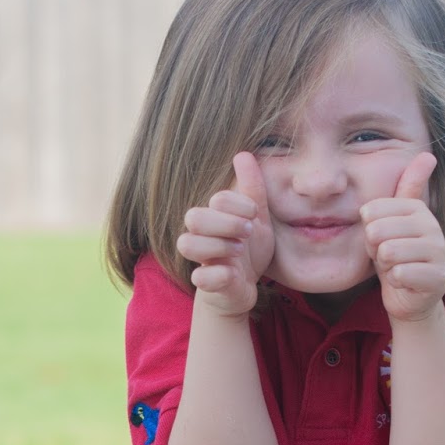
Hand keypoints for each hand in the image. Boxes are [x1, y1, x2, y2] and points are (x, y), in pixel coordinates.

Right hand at [177, 152, 274, 318]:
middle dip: (226, 222)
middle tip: (248, 231)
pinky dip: (218, 274)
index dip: (237, 203)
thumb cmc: (248, 253)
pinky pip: (200, 279)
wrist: (245, 290)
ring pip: (186, 244)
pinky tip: (234, 273)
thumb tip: (243, 154)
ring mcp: (201, 261)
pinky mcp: (207, 286)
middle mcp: (202, 236)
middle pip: (194, 217)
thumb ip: (253, 190)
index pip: (216, 200)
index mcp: (214, 218)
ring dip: (217, 245)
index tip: (255, 214)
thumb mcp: (258, 220)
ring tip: (239, 251)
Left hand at [360, 152, 444, 323]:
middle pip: (377, 231)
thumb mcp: (393, 222)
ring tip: (396, 268)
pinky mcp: (438, 278)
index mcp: (417, 209)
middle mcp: (432, 226)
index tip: (381, 240)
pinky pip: (400, 274)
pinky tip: (404, 282)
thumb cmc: (397, 257)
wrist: (411, 298)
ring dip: (385, 266)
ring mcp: (438, 253)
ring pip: (389, 252)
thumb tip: (429, 155)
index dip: (368, 231)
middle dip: (376, 250)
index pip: (372, 211)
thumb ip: (406, 189)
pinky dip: (395, 282)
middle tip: (388, 258)